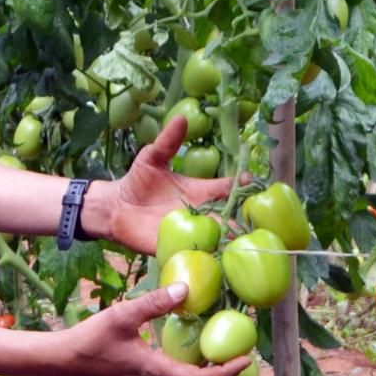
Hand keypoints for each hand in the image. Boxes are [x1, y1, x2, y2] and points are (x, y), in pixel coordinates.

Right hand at [59, 281, 250, 375]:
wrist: (65, 359)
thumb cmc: (91, 338)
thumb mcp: (124, 314)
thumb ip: (155, 302)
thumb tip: (186, 288)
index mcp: (155, 370)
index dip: (224, 373)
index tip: (244, 360)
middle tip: (237, 357)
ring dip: (205, 374)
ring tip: (220, 354)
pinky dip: (189, 369)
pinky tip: (189, 349)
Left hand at [95, 112, 239, 254]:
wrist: (116, 209)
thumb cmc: (137, 181)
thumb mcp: (152, 158)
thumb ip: (167, 142)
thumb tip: (181, 117)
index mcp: (200, 191)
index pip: (227, 189)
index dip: (241, 186)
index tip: (253, 182)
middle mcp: (201, 213)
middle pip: (229, 216)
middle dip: (244, 218)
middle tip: (259, 219)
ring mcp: (191, 232)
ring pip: (217, 237)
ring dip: (230, 240)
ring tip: (244, 242)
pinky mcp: (177, 247)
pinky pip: (196, 253)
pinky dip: (207, 256)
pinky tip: (219, 258)